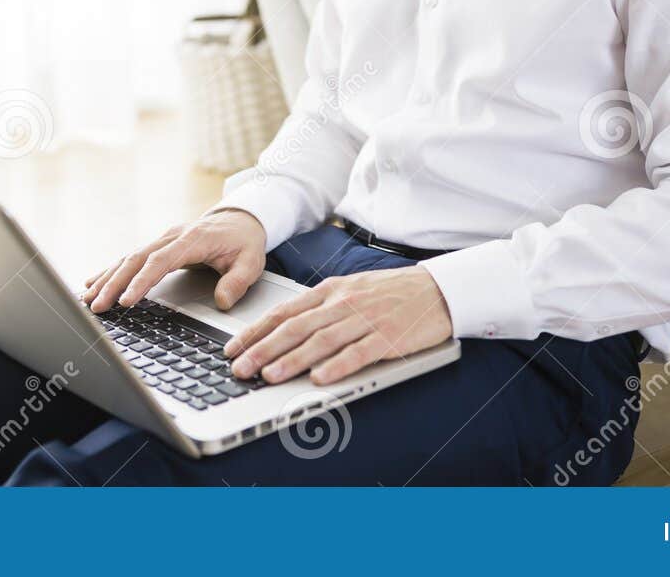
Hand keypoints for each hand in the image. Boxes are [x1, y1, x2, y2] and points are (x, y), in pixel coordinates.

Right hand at [83, 208, 266, 312]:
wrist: (242, 219)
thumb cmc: (244, 242)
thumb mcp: (251, 262)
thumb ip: (237, 282)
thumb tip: (222, 301)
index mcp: (192, 239)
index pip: (160, 261)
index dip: (141, 281)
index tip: (126, 300)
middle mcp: (172, 236)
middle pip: (136, 259)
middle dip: (114, 283)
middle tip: (98, 305)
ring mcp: (163, 239)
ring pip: (128, 258)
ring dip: (107, 278)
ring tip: (88, 299)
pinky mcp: (158, 245)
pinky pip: (130, 258)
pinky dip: (111, 271)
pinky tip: (93, 283)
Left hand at [223, 265, 451, 385]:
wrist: (437, 290)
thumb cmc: (390, 293)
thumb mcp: (350, 291)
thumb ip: (319, 309)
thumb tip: (283, 331)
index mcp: (329, 291)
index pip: (283, 311)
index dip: (254, 331)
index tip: (232, 348)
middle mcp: (342, 304)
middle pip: (295, 327)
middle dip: (262, 349)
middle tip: (239, 368)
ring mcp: (365, 320)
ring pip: (321, 341)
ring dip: (292, 360)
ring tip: (269, 376)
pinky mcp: (387, 338)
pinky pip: (358, 353)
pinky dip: (336, 366)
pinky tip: (319, 378)